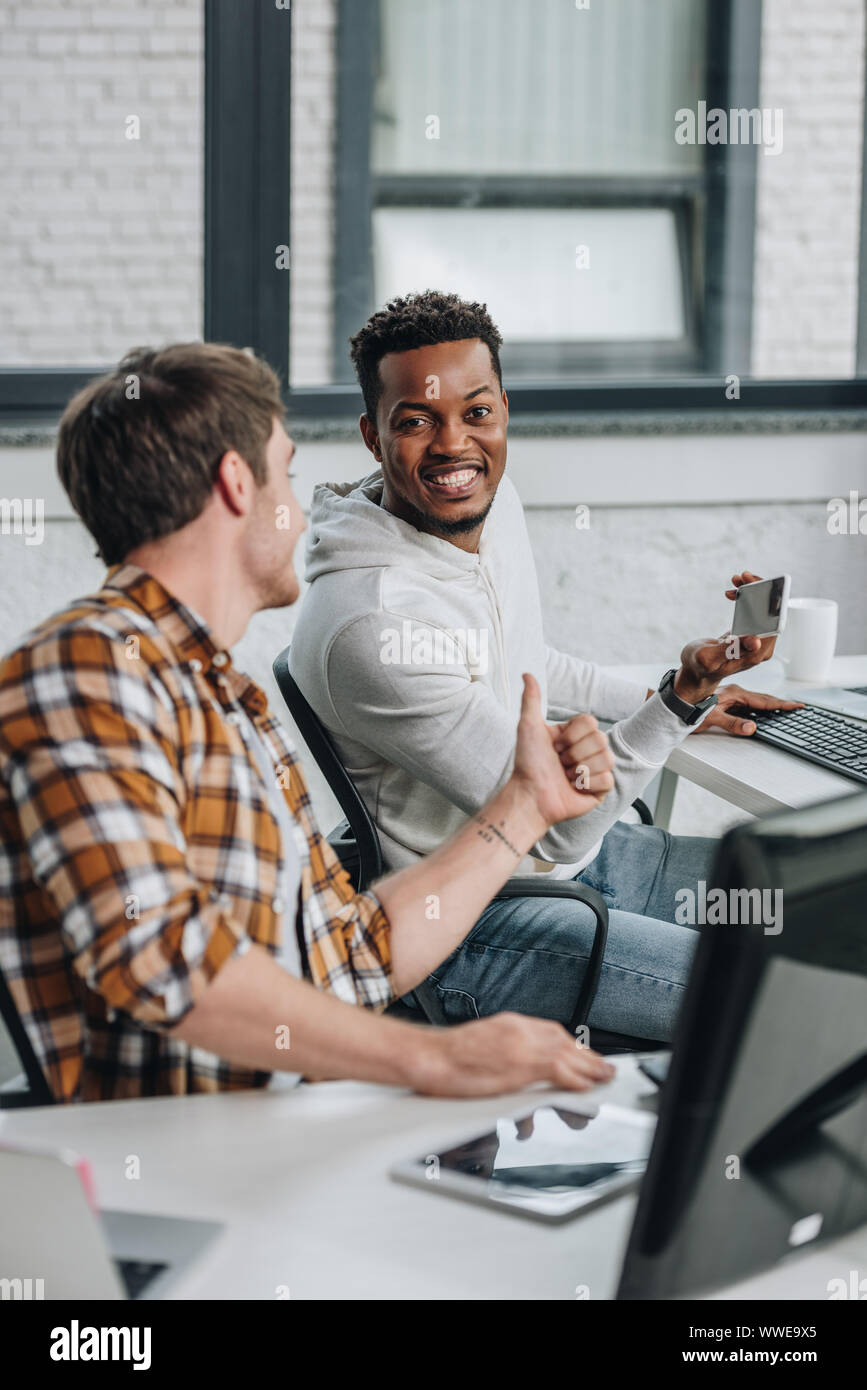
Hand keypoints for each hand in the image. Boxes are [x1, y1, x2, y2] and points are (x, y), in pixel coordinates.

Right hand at [408, 1012, 615, 1097]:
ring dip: (589, 1066)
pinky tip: (585, 1085)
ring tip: (603, 1078)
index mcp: (509, 1024)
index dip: (572, 1045)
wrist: (426, 1056)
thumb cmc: (444, 1058)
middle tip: (603, 1069)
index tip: (584, 1055)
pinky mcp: (518, 1064)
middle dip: (586, 1056)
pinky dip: (575, 1076)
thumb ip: (504, 1051)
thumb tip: (518, 1069)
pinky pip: (557, 1069)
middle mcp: (518, 1029)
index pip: (551, 1031)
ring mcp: (520, 1045)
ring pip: (566, 1053)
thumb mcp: (481, 1044)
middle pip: (563, 1040)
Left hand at [512, 673, 614, 827]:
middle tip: (559, 763)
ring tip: (566, 776)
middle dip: (575, 754)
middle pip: (601, 739)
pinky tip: (575, 788)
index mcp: (575, 734)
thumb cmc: (527, 763)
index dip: (572, 735)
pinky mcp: (601, 789)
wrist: (530, 795)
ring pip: (607, 759)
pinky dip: (587, 784)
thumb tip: (527, 674)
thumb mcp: (528, 727)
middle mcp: (588, 749)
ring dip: (580, 770)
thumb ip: (531, 700)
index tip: (554, 746)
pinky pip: (608, 780)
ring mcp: (596, 769)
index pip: (591, 722)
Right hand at [673, 568, 782, 702]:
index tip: (755, 585)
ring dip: (753, 591)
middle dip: (760, 590)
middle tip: (742, 577)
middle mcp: (761, 647)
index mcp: (755, 654)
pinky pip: (756, 613)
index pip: (774, 624)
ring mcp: (757, 640)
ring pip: (765, 610)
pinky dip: (747, 599)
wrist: (696, 670)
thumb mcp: (708, 658)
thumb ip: (730, 650)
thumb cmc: (700, 666)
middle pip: (772, 613)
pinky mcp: (750, 634)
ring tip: (736, 581)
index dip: (769, 601)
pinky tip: (733, 593)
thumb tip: (756, 641)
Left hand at [693, 683, 803, 736]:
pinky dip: (759, 709)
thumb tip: (751, 728)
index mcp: (735, 694)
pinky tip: (764, 714)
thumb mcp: (712, 719)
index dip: (782, 704)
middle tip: (798, 707)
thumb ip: (733, 724)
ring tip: (786, 709)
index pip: (764, 701)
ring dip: (771, 706)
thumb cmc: (690, 709)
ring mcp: (732, 697)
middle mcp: (735, 693)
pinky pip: (748, 706)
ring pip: (756, 702)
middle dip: (781, 704)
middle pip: (763, 700)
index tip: (797, 705)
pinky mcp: (728, 702)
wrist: (675, 705)